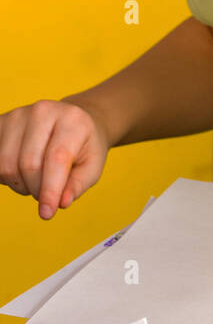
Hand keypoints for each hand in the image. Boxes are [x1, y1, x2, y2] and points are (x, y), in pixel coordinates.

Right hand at [0, 100, 109, 217]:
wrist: (73, 122)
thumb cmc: (84, 146)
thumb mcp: (92, 167)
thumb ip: (78, 185)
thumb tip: (61, 202)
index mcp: (73, 120)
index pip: (56, 159)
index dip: (49, 190)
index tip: (47, 213)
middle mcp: (43, 111)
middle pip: (28, 164)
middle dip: (36, 189)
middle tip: (46, 194)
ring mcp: (18, 114)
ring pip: (5, 164)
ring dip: (19, 184)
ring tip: (35, 180)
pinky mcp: (1, 121)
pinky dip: (5, 175)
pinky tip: (20, 173)